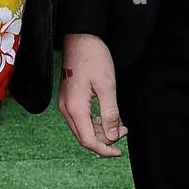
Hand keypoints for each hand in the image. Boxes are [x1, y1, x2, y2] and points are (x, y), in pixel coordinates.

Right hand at [58, 33, 125, 157]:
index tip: (119, 151)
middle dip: (104, 141)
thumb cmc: (93, 57)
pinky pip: (81, 119)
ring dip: (100, 131)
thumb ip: (110, 113)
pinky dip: (94, 122)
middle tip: (123, 133)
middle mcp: (66, 109)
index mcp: (75, 108)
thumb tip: (113, 136)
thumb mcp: (107, 86)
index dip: (104, 149)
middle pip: (84, 137)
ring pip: (82, 129)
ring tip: (119, 125)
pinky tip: (107, 117)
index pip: (88, 140)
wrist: (81, 38)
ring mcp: (65, 104)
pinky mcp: (68, 99)